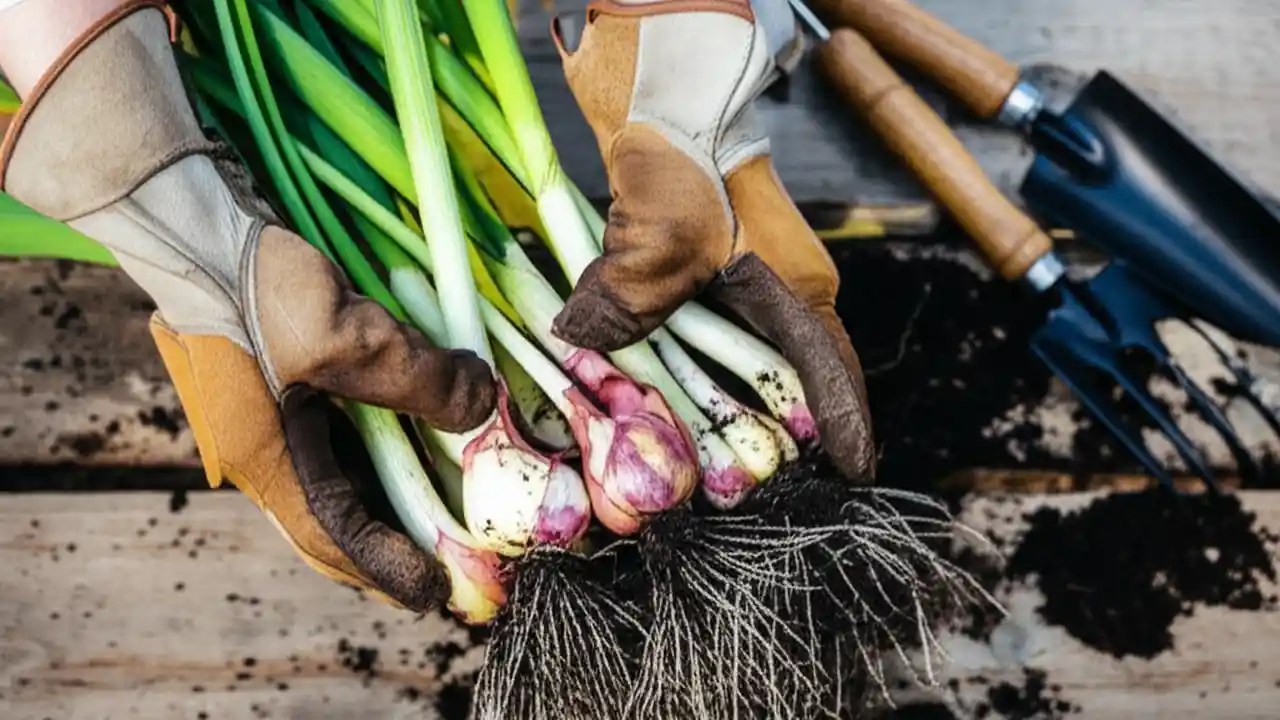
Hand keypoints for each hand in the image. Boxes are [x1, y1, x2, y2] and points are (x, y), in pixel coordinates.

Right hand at [0, 7, 494, 609]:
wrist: (187, 215)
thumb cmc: (251, 282)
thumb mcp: (345, 337)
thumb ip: (419, 378)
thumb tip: (480, 404)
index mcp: (268, 459)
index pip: (337, 538)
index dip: (391, 568)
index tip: (442, 593)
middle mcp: (261, 449)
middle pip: (333, 521)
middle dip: (387, 548)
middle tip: (445, 567)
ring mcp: (263, 414)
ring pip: (333, 478)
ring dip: (383, 498)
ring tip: (437, 514)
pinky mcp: (274, 379)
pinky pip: (331, 435)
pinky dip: (373, 449)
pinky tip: (408, 439)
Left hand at [551, 0, 874, 478]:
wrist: (666, 77)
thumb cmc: (688, 155)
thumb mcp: (659, 242)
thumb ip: (625, 307)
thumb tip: (580, 344)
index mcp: (798, 292)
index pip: (831, 375)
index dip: (840, 427)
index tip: (847, 472)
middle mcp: (779, 288)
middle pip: (780, 375)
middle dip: (759, 429)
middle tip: (736, 481)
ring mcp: (739, 272)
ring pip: (729, 353)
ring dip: (702, 396)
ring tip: (680, 448)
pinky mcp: (698, 257)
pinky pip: (690, 323)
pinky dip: (667, 354)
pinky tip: (635, 381)